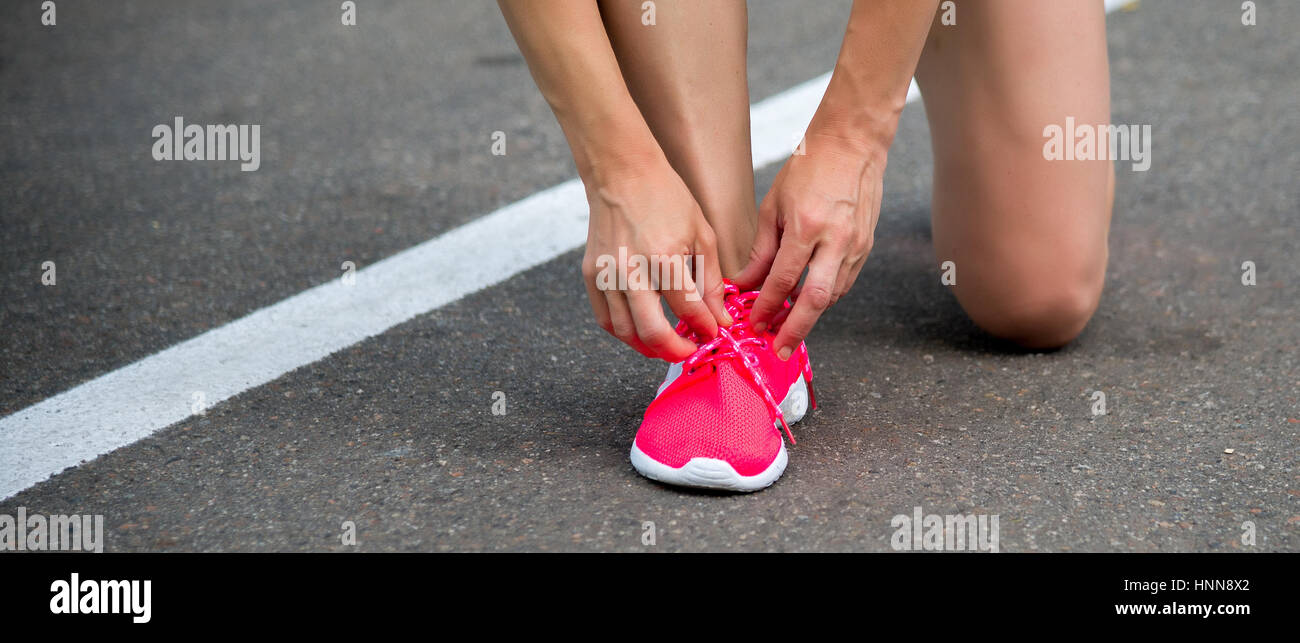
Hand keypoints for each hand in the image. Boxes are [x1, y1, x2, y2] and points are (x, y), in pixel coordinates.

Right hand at [581, 159, 732, 361]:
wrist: (622, 174)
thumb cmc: (666, 199)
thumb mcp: (701, 235)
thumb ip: (711, 282)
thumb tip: (719, 319)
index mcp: (663, 257)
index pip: (688, 309)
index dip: (705, 327)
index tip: (714, 332)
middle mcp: (630, 270)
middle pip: (651, 332)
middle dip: (675, 351)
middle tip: (690, 351)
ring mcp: (605, 274)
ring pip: (624, 331)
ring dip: (647, 347)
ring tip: (666, 346)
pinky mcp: (590, 274)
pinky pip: (604, 318)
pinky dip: (623, 332)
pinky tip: (640, 332)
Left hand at [735, 132, 886, 358]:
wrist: (852, 145)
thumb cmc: (808, 169)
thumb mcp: (773, 206)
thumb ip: (762, 250)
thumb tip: (747, 284)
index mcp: (807, 227)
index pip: (783, 280)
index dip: (767, 307)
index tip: (755, 324)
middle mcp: (835, 240)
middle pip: (816, 300)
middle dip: (796, 329)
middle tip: (779, 349)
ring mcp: (856, 245)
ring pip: (833, 295)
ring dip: (810, 315)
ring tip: (788, 326)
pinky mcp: (866, 246)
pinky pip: (844, 282)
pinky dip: (825, 296)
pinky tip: (808, 301)